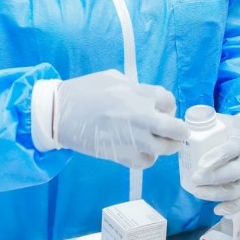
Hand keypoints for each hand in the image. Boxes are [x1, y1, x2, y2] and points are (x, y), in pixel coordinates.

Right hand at [53, 70, 188, 167]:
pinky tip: (141, 152)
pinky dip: (147, 158)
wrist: (61, 113)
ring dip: (166, 146)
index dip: (168, 106)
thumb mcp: (113, 78)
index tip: (164, 110)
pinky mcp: (123, 156)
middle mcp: (143, 117)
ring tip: (160, 144)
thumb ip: (134, 87)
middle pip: (176, 129)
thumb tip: (144, 95)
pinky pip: (146, 161)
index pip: (169, 101)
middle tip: (177, 133)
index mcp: (140, 94)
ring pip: (164, 149)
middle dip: (179, 131)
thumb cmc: (84, 91)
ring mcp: (134, 139)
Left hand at [191, 113, 239, 215]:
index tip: (200, 163)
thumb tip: (177, 128)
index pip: (232, 148)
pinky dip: (231, 208)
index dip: (217, 156)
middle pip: (235, 171)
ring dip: (217, 194)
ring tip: (198, 192)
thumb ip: (202, 123)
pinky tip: (217, 210)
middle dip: (214, 178)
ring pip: (237, 188)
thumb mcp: (220, 120)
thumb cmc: (230, 128)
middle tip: (195, 178)